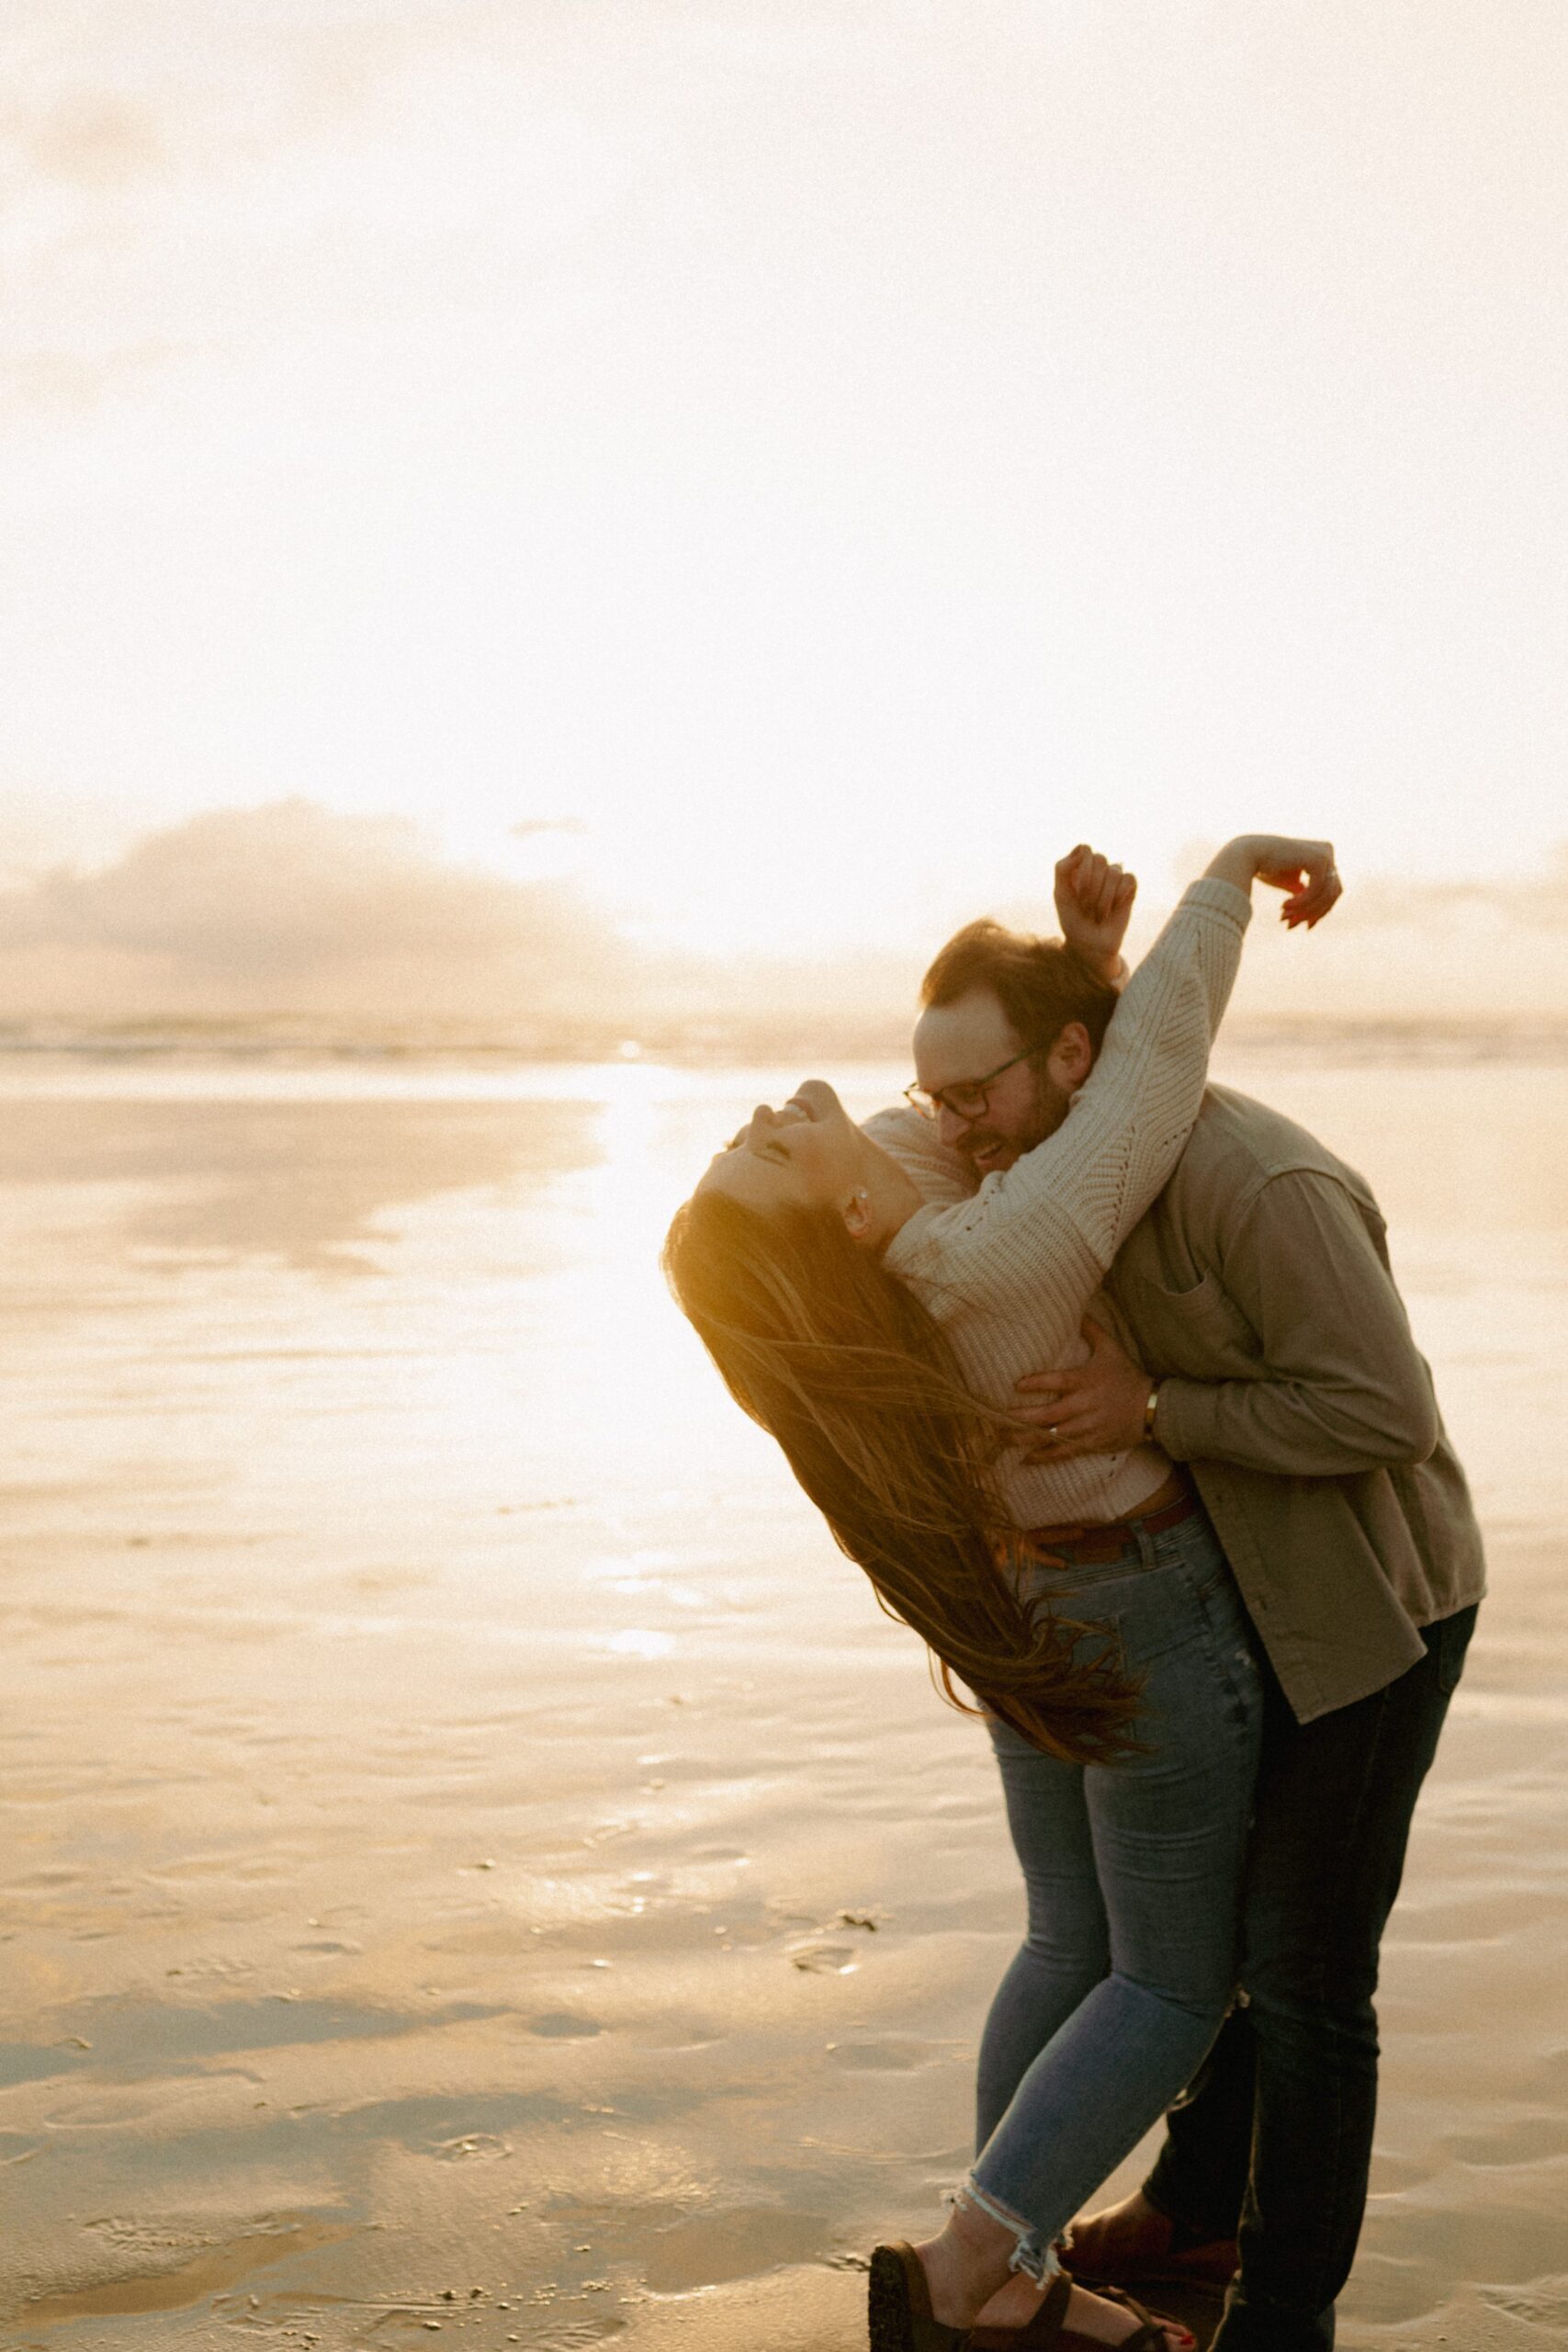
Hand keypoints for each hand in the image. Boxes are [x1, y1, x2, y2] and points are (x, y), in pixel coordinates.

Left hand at [1013, 1317, 1152, 1460]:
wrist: (1152, 1408)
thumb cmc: (1127, 1376)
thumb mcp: (1111, 1349)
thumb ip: (1091, 1330)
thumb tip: (1077, 1309)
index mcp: (1087, 1380)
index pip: (1058, 1381)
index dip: (1037, 1383)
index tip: (1016, 1385)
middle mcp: (1085, 1405)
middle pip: (1048, 1414)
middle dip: (1020, 1417)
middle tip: (996, 1418)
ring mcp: (1088, 1427)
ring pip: (1051, 1436)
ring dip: (1024, 1438)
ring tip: (1002, 1437)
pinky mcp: (1091, 1444)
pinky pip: (1064, 1452)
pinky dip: (1044, 1457)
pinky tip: (1025, 1459)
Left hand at [1054, 844, 1137, 976]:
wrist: (1089, 945)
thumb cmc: (1073, 919)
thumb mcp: (1061, 894)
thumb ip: (1062, 868)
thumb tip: (1083, 849)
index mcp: (1079, 866)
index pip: (1085, 849)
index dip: (1081, 870)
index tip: (1076, 891)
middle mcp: (1098, 868)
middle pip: (1099, 859)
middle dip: (1090, 886)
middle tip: (1085, 907)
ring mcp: (1115, 877)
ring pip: (1114, 871)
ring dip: (1103, 898)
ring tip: (1098, 914)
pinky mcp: (1129, 888)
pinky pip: (1128, 879)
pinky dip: (1118, 897)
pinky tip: (1113, 909)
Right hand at [1243, 836, 1341, 928]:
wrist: (1247, 854)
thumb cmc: (1266, 868)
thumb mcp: (1291, 884)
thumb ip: (1306, 895)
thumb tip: (1316, 918)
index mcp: (1324, 854)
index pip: (1332, 890)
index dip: (1320, 912)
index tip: (1306, 927)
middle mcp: (1328, 851)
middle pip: (1333, 894)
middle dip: (1312, 913)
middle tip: (1290, 924)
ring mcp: (1325, 853)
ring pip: (1326, 895)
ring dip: (1305, 910)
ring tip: (1284, 916)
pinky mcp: (1318, 859)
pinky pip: (1317, 890)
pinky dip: (1302, 902)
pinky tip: (1284, 906)